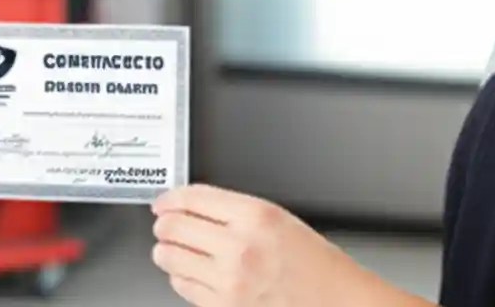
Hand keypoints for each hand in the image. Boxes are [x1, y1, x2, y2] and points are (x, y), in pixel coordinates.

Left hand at [150, 183, 368, 306]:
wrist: (331, 296)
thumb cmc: (309, 258)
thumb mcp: (275, 216)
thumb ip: (230, 209)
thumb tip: (186, 205)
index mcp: (255, 215)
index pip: (193, 198)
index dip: (170, 198)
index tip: (163, 202)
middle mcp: (240, 246)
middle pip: (173, 226)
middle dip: (164, 223)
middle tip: (166, 223)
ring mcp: (229, 279)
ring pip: (170, 256)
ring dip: (166, 249)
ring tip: (174, 247)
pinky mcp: (223, 305)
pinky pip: (181, 285)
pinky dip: (180, 275)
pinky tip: (192, 270)